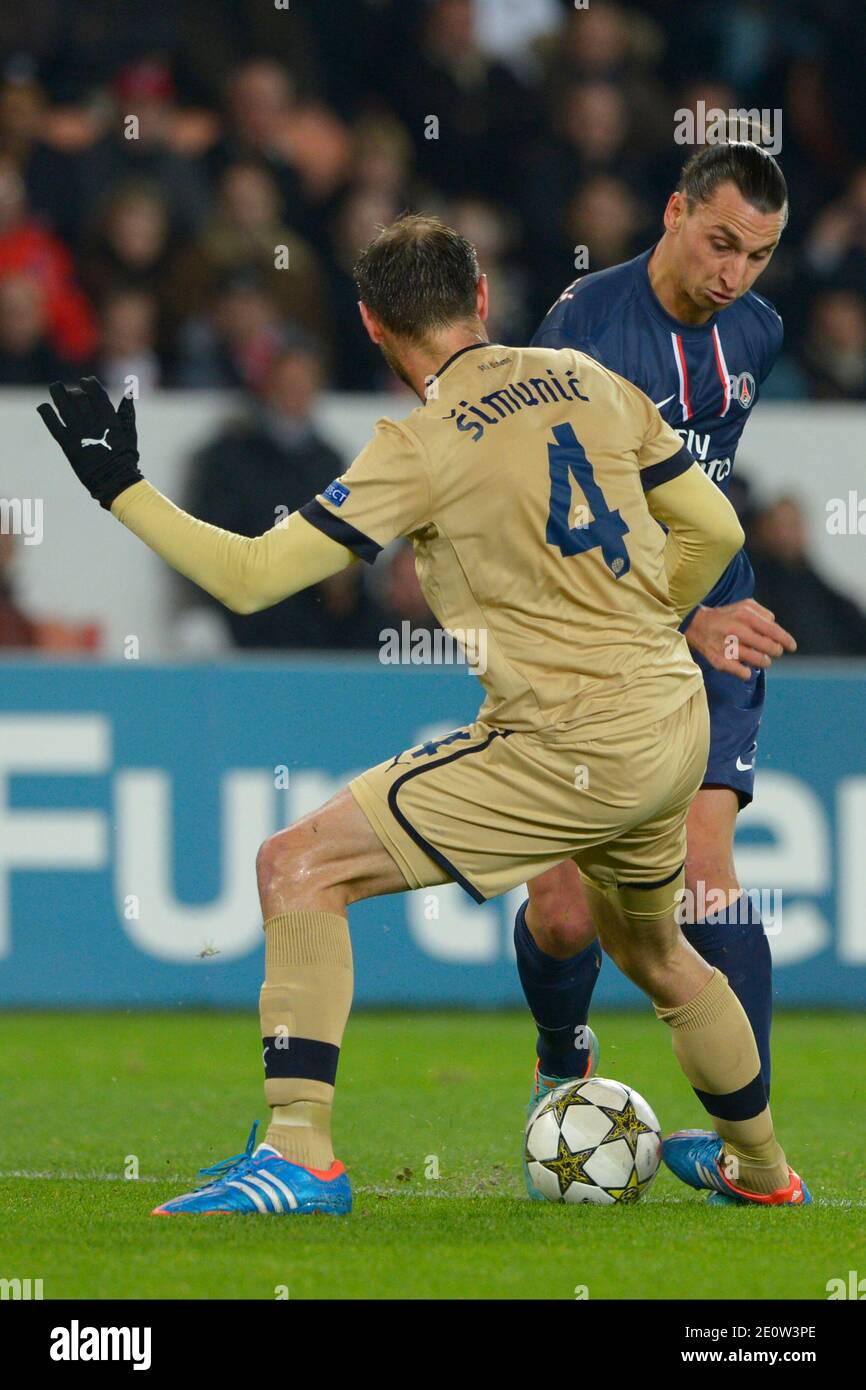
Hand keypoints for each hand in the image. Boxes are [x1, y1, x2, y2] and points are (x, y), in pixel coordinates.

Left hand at [37, 377, 142, 508]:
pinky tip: (44, 408)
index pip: (95, 392)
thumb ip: (126, 412)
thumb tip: (129, 394)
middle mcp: (92, 422)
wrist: (113, 480)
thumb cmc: (124, 458)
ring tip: (55, 389)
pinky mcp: (67, 443)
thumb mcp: (129, 433)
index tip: (85, 382)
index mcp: (108, 418)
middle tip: (70, 391)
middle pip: (77, 396)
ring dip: (57, 393)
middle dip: (73, 390)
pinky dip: (46, 413)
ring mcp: (78, 432)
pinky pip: (53, 424)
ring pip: (63, 405)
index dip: (89, 384)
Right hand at [685, 599, 796, 680]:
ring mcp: (728, 647)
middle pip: (769, 648)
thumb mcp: (744, 606)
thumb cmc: (726, 616)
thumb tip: (775, 627)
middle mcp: (736, 631)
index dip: (786, 640)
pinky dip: (748, 672)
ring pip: (759, 661)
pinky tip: (745, 666)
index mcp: (745, 616)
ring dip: (764, 661)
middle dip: (775, 651)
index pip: (773, 631)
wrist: (695, 625)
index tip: (792, 647)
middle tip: (773, 651)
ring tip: (759, 658)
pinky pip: (744, 673)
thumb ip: (763, 613)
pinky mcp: (720, 661)